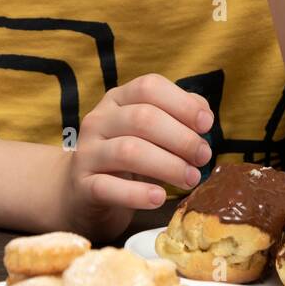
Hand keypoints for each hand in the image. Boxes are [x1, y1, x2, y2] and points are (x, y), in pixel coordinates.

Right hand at [67, 75, 213, 242]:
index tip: (207, 124)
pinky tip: (159, 198)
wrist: (77, 193)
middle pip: (143, 118)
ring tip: (191, 179)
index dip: (182, 103)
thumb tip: (204, 114)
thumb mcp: (148, 133)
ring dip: (168, 165)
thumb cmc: (124, 159)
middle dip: (181, 138)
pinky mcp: (82, 186)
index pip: (149, 87)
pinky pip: (108, 187)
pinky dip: (137, 193)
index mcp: (117, 99)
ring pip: (128, 151)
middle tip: (204, 157)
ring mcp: (86, 152)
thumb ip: (176, 117)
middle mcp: (98, 120)